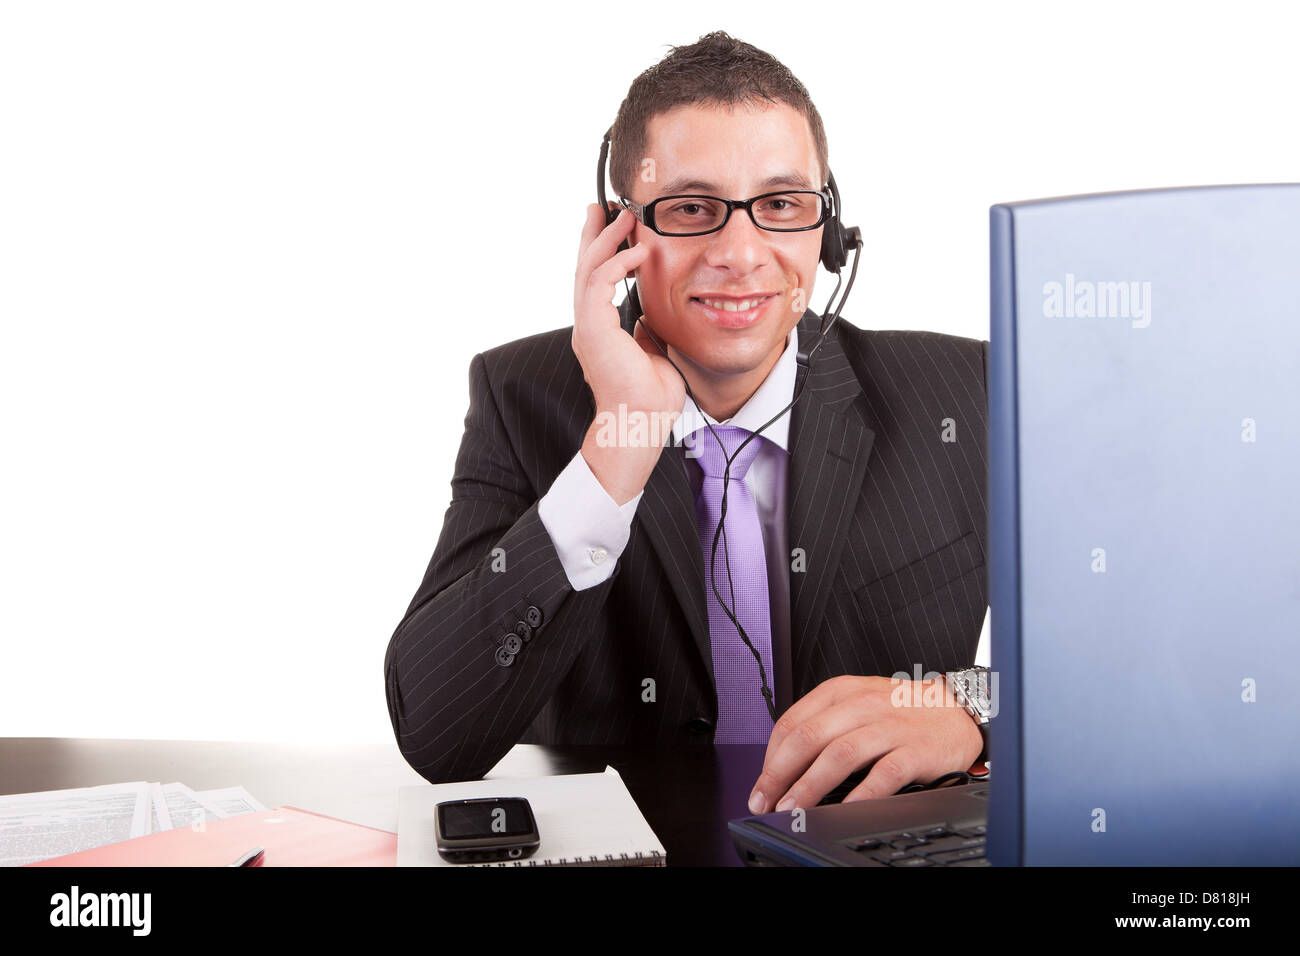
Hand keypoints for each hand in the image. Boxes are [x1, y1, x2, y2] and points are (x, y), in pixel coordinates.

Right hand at [572, 203, 683, 419]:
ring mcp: (588, 327)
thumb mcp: (653, 355)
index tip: (614, 229)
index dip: (602, 253)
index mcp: (599, 331)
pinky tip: (638, 252)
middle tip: (604, 206)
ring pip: (588, 270)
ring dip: (606, 240)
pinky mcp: (593, 329)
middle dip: (593, 235)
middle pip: (584, 268)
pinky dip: (617, 263)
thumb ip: (647, 334)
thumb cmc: (649, 400)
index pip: (595, 282)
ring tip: (624, 217)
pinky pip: (599, 284)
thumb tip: (650, 319)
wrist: (640, 424)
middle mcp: (588, 326)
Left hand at [747, 674, 982, 813]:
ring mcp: (889, 726)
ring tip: (793, 808)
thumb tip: (785, 768)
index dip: (770, 758)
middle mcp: (861, 704)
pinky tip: (844, 809)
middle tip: (766, 801)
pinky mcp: (915, 749)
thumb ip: (825, 726)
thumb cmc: (901, 710)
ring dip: (810, 785)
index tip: (761, 786)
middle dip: (780, 774)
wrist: (957, 708)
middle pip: (809, 737)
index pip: (792, 723)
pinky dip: (861, 794)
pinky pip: (883, 773)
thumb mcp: (857, 704)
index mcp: (840, 692)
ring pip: (839, 754)